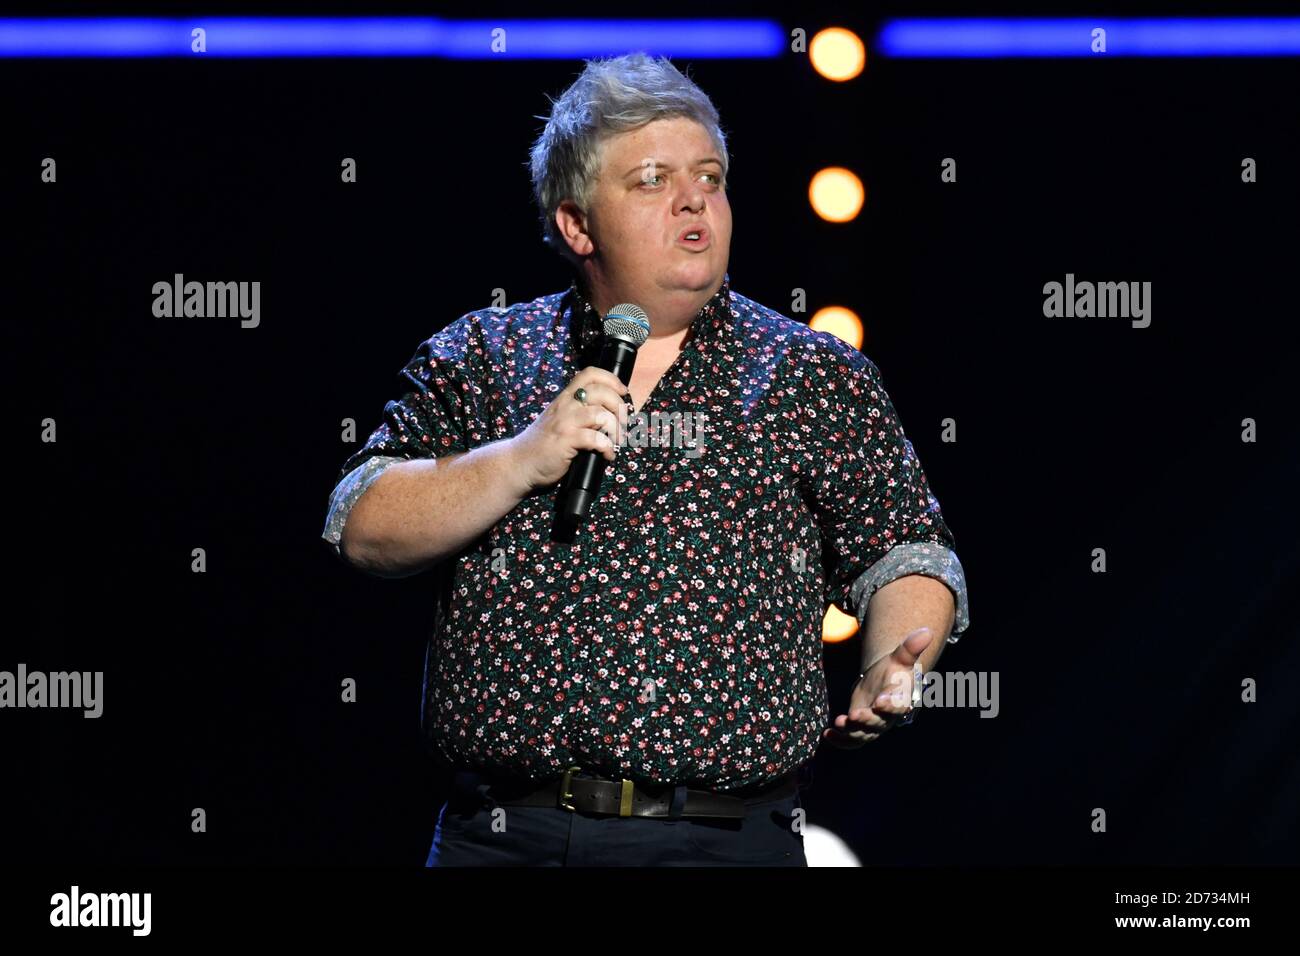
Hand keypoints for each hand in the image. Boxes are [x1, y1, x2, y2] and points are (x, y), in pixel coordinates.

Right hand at [507, 366, 630, 491]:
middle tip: (622, 423)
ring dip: (615, 429)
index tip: (622, 392)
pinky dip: (607, 447)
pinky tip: (607, 455)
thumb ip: (578, 412)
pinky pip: (595, 439)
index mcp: (565, 398)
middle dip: (619, 407)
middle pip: (601, 392)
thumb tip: (609, 413)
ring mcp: (565, 423)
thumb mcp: (559, 420)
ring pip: (600, 414)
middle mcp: (565, 406)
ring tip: (616, 441)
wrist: (519, 463)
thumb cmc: (542, 445)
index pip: (590, 374)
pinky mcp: (565, 441)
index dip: (611, 379)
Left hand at [822, 626, 931, 748]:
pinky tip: (827, 734)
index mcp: (900, 700)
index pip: (898, 705)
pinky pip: (851, 741)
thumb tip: (927, 630)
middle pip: (878, 723)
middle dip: (866, 720)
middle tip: (854, 715)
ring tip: (838, 723)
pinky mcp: (859, 730)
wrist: (884, 684)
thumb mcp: (901, 658)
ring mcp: (873, 726)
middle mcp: (887, 717)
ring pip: (863, 734)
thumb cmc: (894, 672)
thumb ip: (911, 647)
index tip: (881, 702)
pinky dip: (840, 741)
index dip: (890, 705)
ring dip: (850, 731)